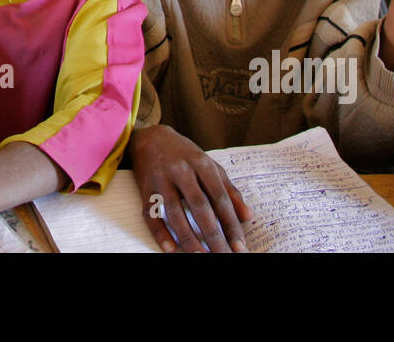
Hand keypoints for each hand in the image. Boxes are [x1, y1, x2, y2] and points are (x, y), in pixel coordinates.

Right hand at [129, 125, 250, 252]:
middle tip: (224, 255)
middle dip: (213, 235)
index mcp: (202, 164)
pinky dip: (160, 232)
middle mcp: (181, 171)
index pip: (220, 198)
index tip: (240, 246)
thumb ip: (229, 190)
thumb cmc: (185, 155)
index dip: (231, 224)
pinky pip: (150, 213)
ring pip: (175, 212)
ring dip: (188, 238)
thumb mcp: (210, 165)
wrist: (150, 137)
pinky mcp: (145, 188)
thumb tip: (248, 217)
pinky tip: (170, 249)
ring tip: (201, 256)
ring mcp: (161, 179)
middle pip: (199, 207)